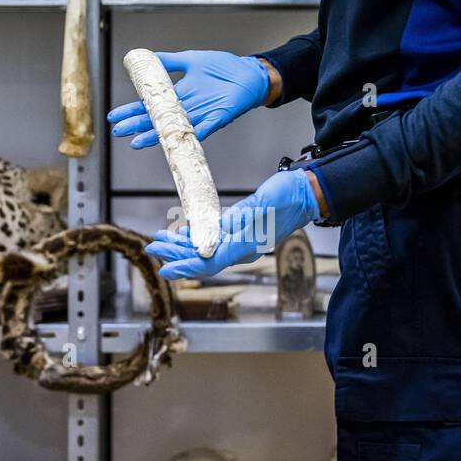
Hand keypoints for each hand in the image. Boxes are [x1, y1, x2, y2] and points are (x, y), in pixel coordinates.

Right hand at [108, 50, 270, 148]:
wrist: (248, 73)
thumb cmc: (223, 68)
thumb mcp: (190, 60)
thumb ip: (168, 61)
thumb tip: (145, 56)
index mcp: (179, 94)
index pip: (151, 105)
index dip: (132, 111)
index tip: (115, 117)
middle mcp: (187, 107)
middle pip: (157, 118)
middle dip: (137, 125)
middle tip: (119, 132)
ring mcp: (201, 114)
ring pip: (174, 127)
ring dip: (156, 135)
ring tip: (138, 142)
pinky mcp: (218, 117)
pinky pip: (203, 129)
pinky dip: (190, 134)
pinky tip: (175, 140)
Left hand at [145, 169, 321, 279]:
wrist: (308, 192)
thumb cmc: (289, 196)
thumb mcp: (262, 205)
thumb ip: (238, 220)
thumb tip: (211, 236)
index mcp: (245, 244)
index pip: (208, 262)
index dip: (184, 266)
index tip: (164, 268)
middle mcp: (241, 246)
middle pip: (201, 256)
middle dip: (175, 254)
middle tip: (152, 248)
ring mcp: (242, 238)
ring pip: (205, 247)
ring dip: (182, 244)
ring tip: (161, 239)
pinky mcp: (242, 227)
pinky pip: (214, 236)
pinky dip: (196, 234)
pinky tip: (184, 230)